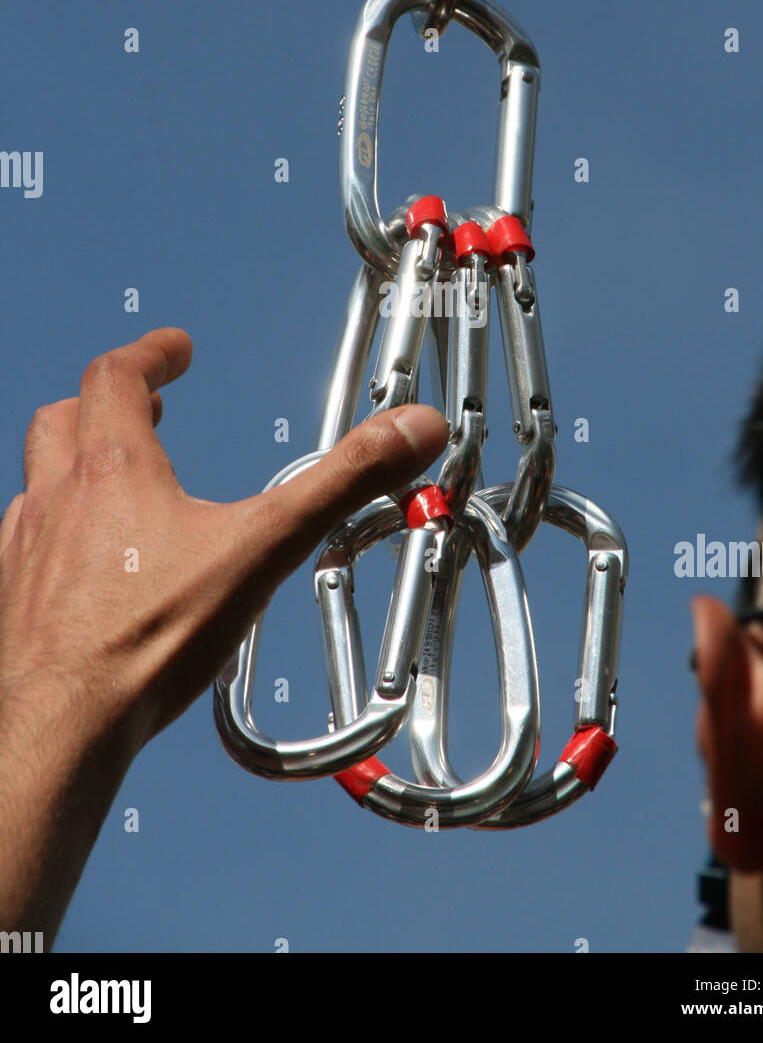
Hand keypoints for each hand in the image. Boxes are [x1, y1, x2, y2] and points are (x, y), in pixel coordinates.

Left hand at [0, 326, 447, 753]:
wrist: (58, 727)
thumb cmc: (145, 642)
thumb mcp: (263, 549)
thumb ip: (340, 484)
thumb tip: (409, 430)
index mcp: (112, 469)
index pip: (116, 376)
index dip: (150, 353)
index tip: (175, 349)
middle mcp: (57, 499)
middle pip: (64, 418)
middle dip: (106, 401)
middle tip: (147, 404)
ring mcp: (26, 551)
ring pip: (38, 482)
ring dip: (75, 468)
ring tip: (115, 483)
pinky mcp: (14, 602)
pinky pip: (26, 546)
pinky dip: (57, 536)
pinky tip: (86, 570)